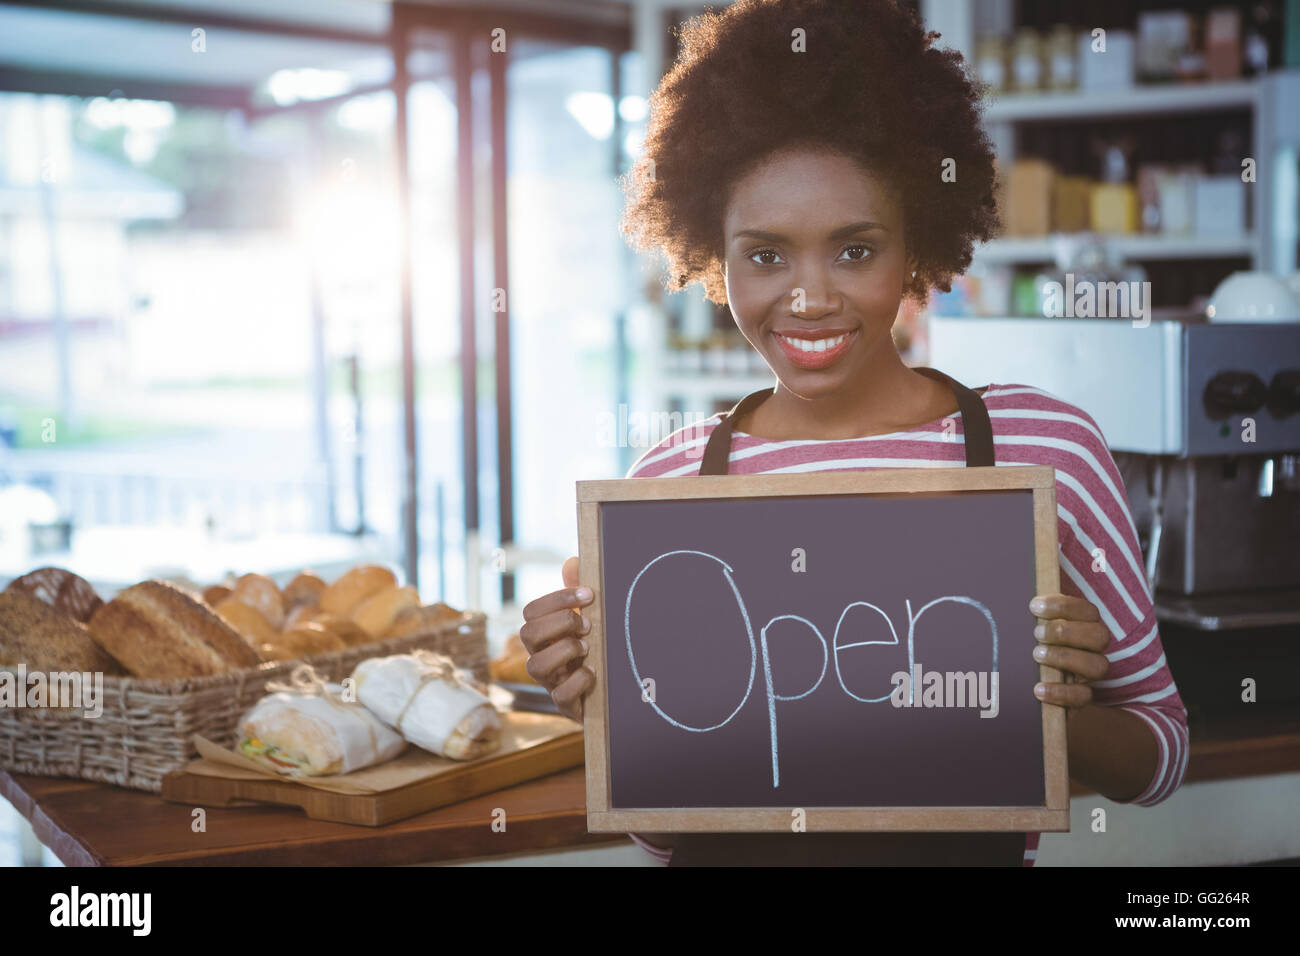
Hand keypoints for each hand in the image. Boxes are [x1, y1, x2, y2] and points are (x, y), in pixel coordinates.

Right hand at [519, 556, 595, 721]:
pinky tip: (594, 672)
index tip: (589, 594)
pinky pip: (560, 695)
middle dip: (560, 623)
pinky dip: (579, 681)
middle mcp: (540, 656)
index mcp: (544, 634)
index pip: (532, 610)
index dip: (558, 599)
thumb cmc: (594, 650)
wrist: (610, 693)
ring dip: (565, 651)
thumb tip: (572, 560)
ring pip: (535, 666)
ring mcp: (550, 682)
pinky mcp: (565, 705)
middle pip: (527, 633)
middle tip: (587, 624)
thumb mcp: (588, 619)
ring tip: (588, 648)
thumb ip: (578, 593)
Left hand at [1027, 593, 1110, 707]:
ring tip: (1037, 655)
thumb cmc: (1026, 647)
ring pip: (1098, 666)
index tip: (1034, 607)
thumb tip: (1019, 600)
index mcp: (1084, 626)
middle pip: (1100, 636)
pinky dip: (1061, 692)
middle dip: (1066, 632)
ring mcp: (1089, 675)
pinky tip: (1039, 688)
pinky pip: (1083, 697)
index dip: (1064, 606)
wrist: (1024, 689)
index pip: (1089, 611)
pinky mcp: (1081, 698)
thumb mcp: (1028, 629)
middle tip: (1037, 633)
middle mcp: (1092, 650)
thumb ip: (1032, 617)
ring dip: (1065, 657)